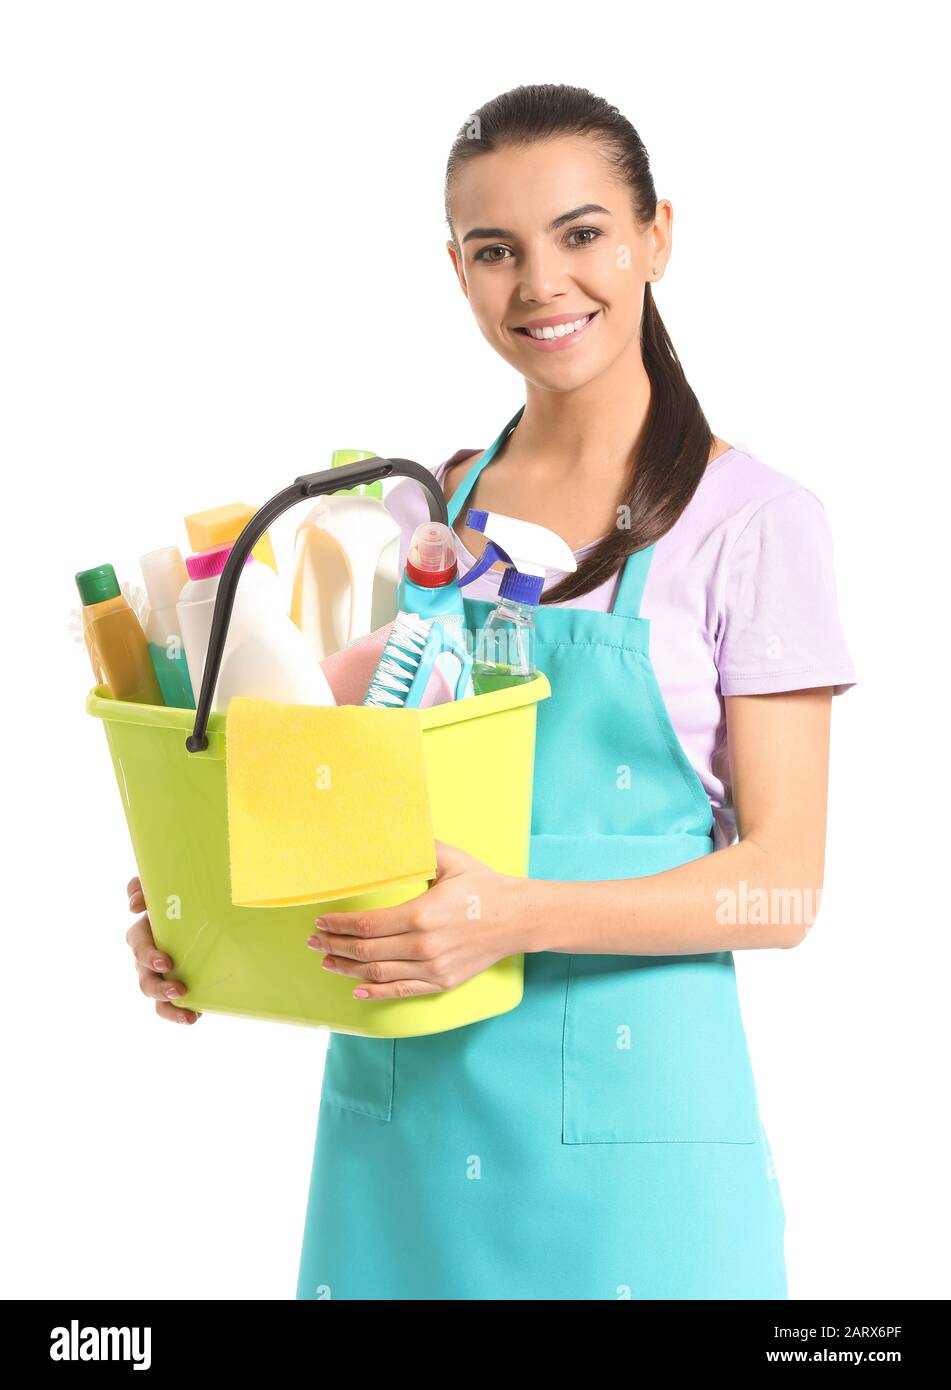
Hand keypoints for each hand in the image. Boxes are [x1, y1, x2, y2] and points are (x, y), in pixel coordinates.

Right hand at [125, 876, 200, 1023]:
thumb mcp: (159, 888)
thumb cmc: (176, 898)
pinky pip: (169, 1006)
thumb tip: (134, 905)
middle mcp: (147, 957)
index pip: (138, 943)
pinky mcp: (175, 986)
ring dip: (166, 1005)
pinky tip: (193, 1016)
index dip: (148, 955)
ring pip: (155, 995)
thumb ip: (141, 887)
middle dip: (158, 987)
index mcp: (144, 932)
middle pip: (144, 977)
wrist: (202, 913)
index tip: (166, 963)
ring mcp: (159, 974)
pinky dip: (179, 1014)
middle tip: (178, 989)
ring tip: (186, 1011)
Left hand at [305, 840, 524, 999]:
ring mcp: (433, 967)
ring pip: (379, 974)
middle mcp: (425, 945)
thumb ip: (421, 848)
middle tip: (313, 940)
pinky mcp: (441, 981)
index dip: (340, 924)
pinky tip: (356, 988)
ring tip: (326, 960)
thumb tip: (395, 828)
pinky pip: (401, 991)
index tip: (321, 919)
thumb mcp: (453, 860)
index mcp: (423, 915)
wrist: (517, 918)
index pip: (368, 925)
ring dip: (347, 969)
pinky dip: (375, 992)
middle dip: (334, 945)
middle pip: (367, 951)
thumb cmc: (483, 886)